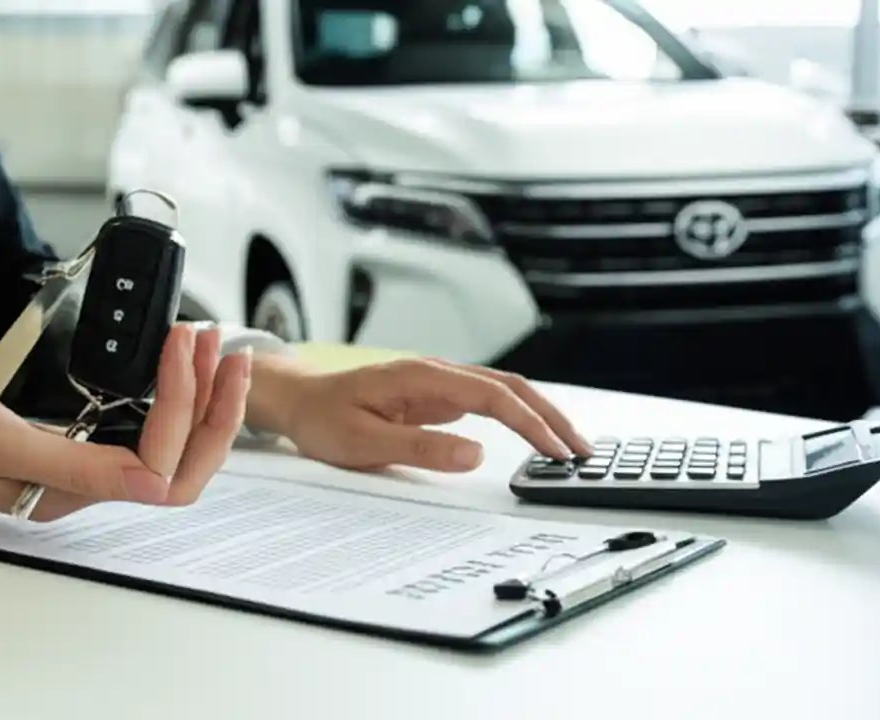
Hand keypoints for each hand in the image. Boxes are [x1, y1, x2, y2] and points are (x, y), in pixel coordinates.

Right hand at [0, 325, 251, 520]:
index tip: (182, 347)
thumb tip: (154, 479)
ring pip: (173, 447)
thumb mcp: (1, 439)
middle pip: (185, 463)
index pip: (162, 461)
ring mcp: (90, 466)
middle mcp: (92, 484)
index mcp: (77, 489)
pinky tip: (179, 365)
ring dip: (202, 397)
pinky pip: (148, 429)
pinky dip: (176, 395)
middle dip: (217, 407)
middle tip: (224, 347)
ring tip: (207, 344)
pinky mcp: (83, 444)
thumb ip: (76, 463)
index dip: (186, 406)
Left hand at [247, 355, 590, 472]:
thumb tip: (475, 454)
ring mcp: (438, 383)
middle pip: (510, 387)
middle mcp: (436, 373)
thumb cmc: (323, 418)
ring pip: (503, 392)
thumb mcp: (363, 441)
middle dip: (550, 416)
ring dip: (538, 415)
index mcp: (421, 377)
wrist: (298, 400)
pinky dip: (517, 418)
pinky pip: (487, 403)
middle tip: (581, 451)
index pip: (493, 396)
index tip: (556, 450)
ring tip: (568, 447)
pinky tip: (533, 437)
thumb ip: (420, 447)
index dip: (530, 423)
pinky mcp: (436, 397)